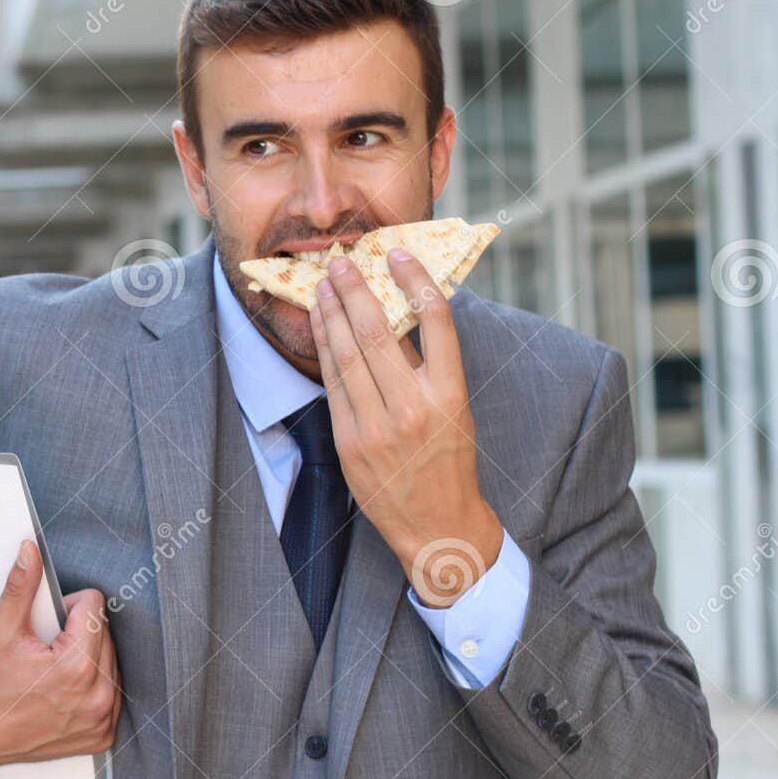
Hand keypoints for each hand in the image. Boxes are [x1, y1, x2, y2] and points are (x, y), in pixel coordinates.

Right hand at [0, 539, 120, 769]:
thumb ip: (20, 587)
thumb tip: (30, 551)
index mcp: (76, 667)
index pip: (94, 606)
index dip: (67, 607)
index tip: (46, 624)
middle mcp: (96, 696)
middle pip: (105, 633)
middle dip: (78, 632)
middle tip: (45, 648)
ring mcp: (101, 719)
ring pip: (111, 661)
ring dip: (89, 656)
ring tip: (53, 669)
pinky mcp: (101, 734)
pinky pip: (111, 692)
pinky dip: (93, 685)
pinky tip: (65, 689)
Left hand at [308, 249, 502, 607]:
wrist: (437, 524)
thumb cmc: (449, 460)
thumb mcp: (455, 410)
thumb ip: (429, 366)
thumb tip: (400, 311)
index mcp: (450, 395)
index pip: (435, 322)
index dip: (415, 280)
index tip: (400, 253)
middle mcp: (413, 409)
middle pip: (378, 332)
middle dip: (356, 290)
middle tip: (342, 259)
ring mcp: (376, 427)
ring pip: (348, 356)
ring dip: (333, 314)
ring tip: (325, 285)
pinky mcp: (348, 443)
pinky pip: (333, 386)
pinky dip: (325, 350)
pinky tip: (322, 327)